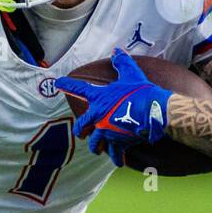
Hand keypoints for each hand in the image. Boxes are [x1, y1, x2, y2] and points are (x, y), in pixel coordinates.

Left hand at [56, 48, 171, 166]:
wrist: (154, 110)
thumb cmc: (142, 92)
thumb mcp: (131, 75)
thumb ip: (122, 63)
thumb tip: (117, 50)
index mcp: (99, 99)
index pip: (79, 90)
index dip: (67, 85)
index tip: (57, 83)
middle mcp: (98, 116)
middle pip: (82, 126)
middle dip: (81, 131)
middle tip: (80, 134)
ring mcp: (106, 131)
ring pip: (95, 143)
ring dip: (95, 147)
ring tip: (97, 150)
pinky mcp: (117, 142)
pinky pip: (114, 153)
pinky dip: (116, 158)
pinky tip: (118, 162)